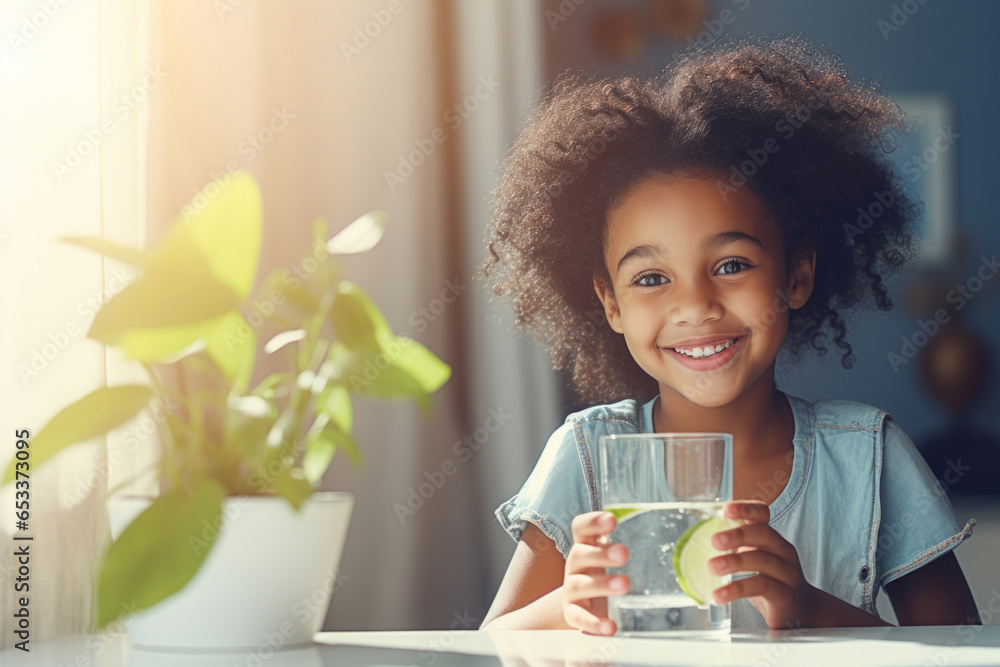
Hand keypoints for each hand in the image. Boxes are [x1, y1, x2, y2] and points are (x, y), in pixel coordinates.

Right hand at [563, 511, 629, 635]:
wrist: (578, 605)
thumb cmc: (600, 574)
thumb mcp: (608, 557)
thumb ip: (627, 544)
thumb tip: (673, 528)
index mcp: (585, 547)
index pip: (581, 528)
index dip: (593, 522)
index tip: (612, 520)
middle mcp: (575, 565)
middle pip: (579, 554)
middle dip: (601, 553)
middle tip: (623, 553)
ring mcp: (572, 590)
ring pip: (579, 584)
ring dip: (602, 584)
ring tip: (624, 584)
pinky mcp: (573, 613)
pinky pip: (579, 617)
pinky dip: (594, 622)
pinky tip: (610, 626)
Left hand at [708, 501, 819, 628]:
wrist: (802, 611)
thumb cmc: (771, 581)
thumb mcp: (754, 560)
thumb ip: (734, 548)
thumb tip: (694, 540)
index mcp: (772, 539)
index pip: (763, 515)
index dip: (746, 509)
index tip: (725, 509)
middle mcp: (783, 551)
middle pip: (763, 534)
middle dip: (738, 534)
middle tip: (714, 540)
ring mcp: (788, 573)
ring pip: (762, 560)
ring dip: (734, 562)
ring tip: (712, 566)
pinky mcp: (786, 595)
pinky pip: (761, 587)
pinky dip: (736, 590)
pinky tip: (719, 596)